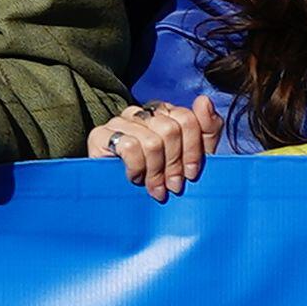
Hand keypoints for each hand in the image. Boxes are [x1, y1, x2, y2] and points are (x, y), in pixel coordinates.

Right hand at [91, 93, 217, 199]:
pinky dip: (137, 167)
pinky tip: (134, 177)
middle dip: (174, 163)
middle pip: (170, 129)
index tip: (191, 174)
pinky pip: (129, 146)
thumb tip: (204, 100)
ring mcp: (118, 122)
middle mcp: (140, 113)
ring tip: (154, 187)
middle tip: (172, 186)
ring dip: (156, 171)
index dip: (192, 150)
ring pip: (151, 141)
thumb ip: (207, 129)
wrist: (127, 205)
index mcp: (163, 113)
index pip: (186, 118)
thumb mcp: (193, 158)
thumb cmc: (162, 179)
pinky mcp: (99, 135)